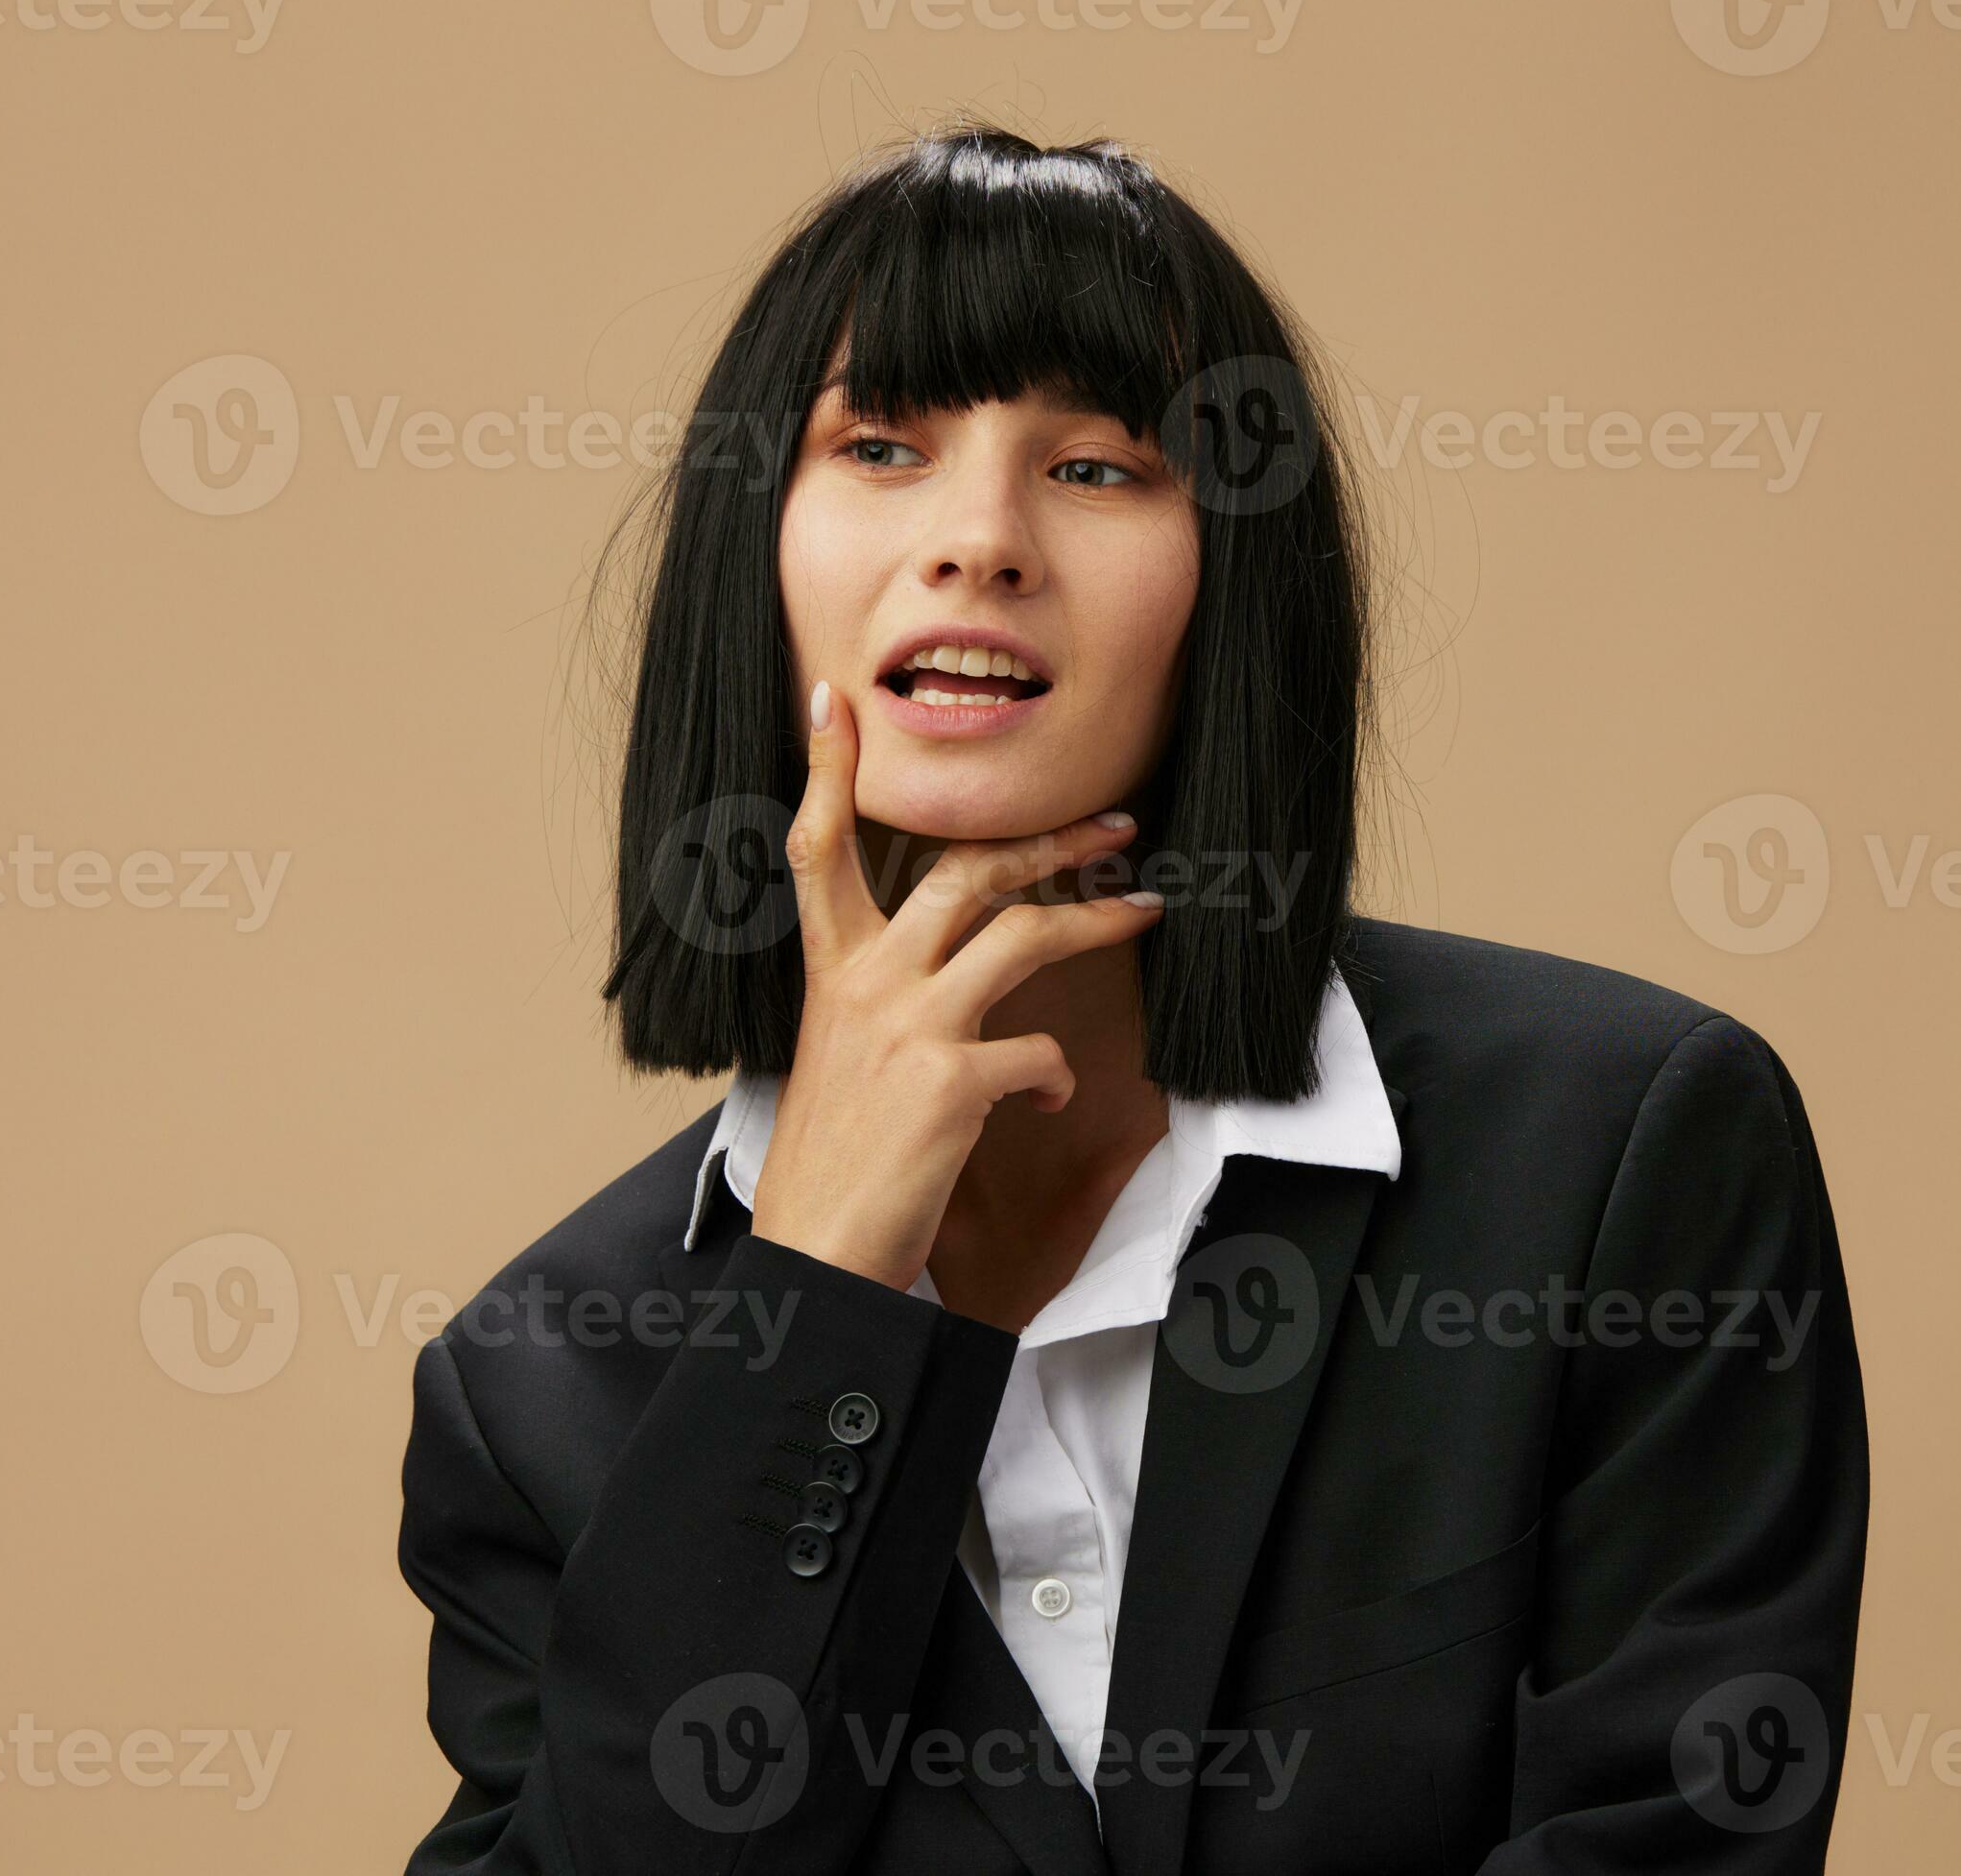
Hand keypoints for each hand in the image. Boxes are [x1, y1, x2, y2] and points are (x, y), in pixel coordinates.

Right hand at [748, 681, 1163, 1290]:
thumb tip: (936, 989)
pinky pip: (1042, 1055)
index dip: (828, 771)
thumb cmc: (835, 1166)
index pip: (819, 849)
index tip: (834, 699)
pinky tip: (1047, 1103)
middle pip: (965, 870)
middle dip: (1049, 836)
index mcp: (830, 974)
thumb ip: (878, 1005)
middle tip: (1116, 819)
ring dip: (1096, 919)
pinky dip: (1057, 1078)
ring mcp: (909, 1026)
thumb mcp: (838, 1060)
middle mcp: (865, 984)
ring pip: (1024, 936)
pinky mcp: (952, 1081)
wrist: (815, 1262)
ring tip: (1146, 909)